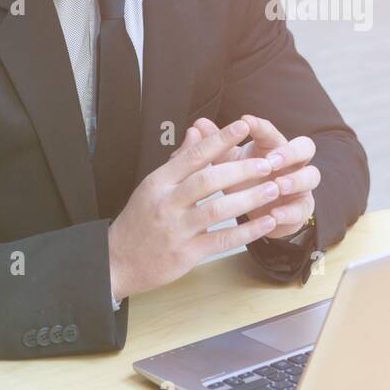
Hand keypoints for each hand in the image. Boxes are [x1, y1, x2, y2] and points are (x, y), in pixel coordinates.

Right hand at [107, 120, 281, 300]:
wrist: (116, 262)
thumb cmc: (139, 221)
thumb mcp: (153, 186)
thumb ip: (179, 161)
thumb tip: (196, 131)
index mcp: (158, 182)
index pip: (193, 156)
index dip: (219, 140)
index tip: (243, 126)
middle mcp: (166, 203)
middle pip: (208, 180)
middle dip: (241, 170)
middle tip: (267, 163)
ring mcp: (176, 230)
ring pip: (217, 210)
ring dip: (248, 198)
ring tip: (273, 189)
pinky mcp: (185, 254)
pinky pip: (221, 241)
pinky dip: (247, 232)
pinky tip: (266, 223)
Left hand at [190, 114, 319, 240]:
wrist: (257, 214)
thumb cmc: (244, 182)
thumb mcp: (227, 164)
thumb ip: (215, 146)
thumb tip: (197, 124)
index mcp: (273, 147)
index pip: (272, 131)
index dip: (261, 126)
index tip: (245, 122)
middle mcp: (292, 163)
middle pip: (305, 147)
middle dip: (290, 152)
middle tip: (271, 159)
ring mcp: (301, 186)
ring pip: (311, 176)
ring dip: (295, 180)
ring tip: (278, 186)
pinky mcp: (301, 209)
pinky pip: (302, 210)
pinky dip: (288, 212)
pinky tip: (274, 215)